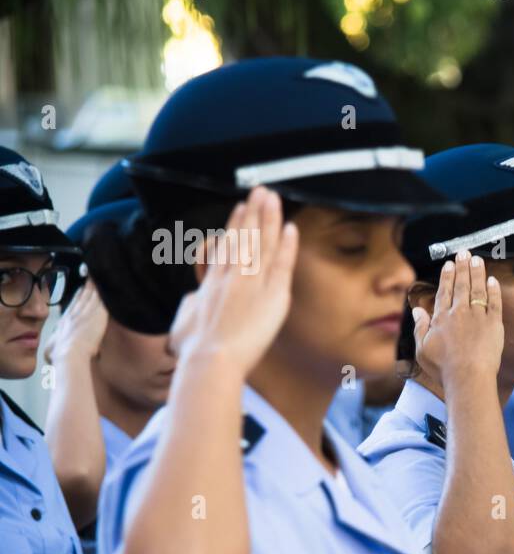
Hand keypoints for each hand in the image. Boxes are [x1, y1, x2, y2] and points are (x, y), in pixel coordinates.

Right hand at [46, 279, 107, 365]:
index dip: (78, 297)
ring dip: (95, 287)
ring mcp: (86, 313)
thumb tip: (49, 352)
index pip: (73, 306)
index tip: (81, 290)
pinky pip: (102, 299)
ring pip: (93, 296)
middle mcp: (75, 314)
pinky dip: (103, 292)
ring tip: (99, 278)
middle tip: (91, 279)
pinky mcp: (97, 315)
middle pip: (83, 297)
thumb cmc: (60, 354)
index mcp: (66, 321)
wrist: (70, 353)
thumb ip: (53, 346)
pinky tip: (107, 286)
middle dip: (88, 287)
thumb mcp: (51, 348)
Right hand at [168, 187, 297, 374]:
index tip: (241, 209)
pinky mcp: (271, 295)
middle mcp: (231, 277)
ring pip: (262, 244)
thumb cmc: (194, 352)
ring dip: (269, 219)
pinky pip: (281, 265)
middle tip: (260, 191)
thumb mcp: (183, 324)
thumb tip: (190, 303)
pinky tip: (291, 227)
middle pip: (244, 238)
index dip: (234, 226)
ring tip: (273, 197)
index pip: (226, 248)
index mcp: (211, 283)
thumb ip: (189, 309)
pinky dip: (286, 245)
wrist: (209, 361)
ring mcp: (251, 283)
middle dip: (253, 213)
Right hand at [412, 250, 502, 387]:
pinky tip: (493, 280)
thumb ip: (420, 327)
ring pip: (477, 289)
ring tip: (477, 260)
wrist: (468, 378)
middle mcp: (459, 313)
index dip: (446, 277)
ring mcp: (478, 317)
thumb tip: (416, 310)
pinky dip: (494, 291)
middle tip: (464, 254)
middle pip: (461, 285)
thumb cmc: (444, 369)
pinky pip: (495, 303)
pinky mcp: (494, 324)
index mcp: (441, 319)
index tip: (449, 265)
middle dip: (462, 267)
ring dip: (477, 273)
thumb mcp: (422, 349)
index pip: (444, 292)